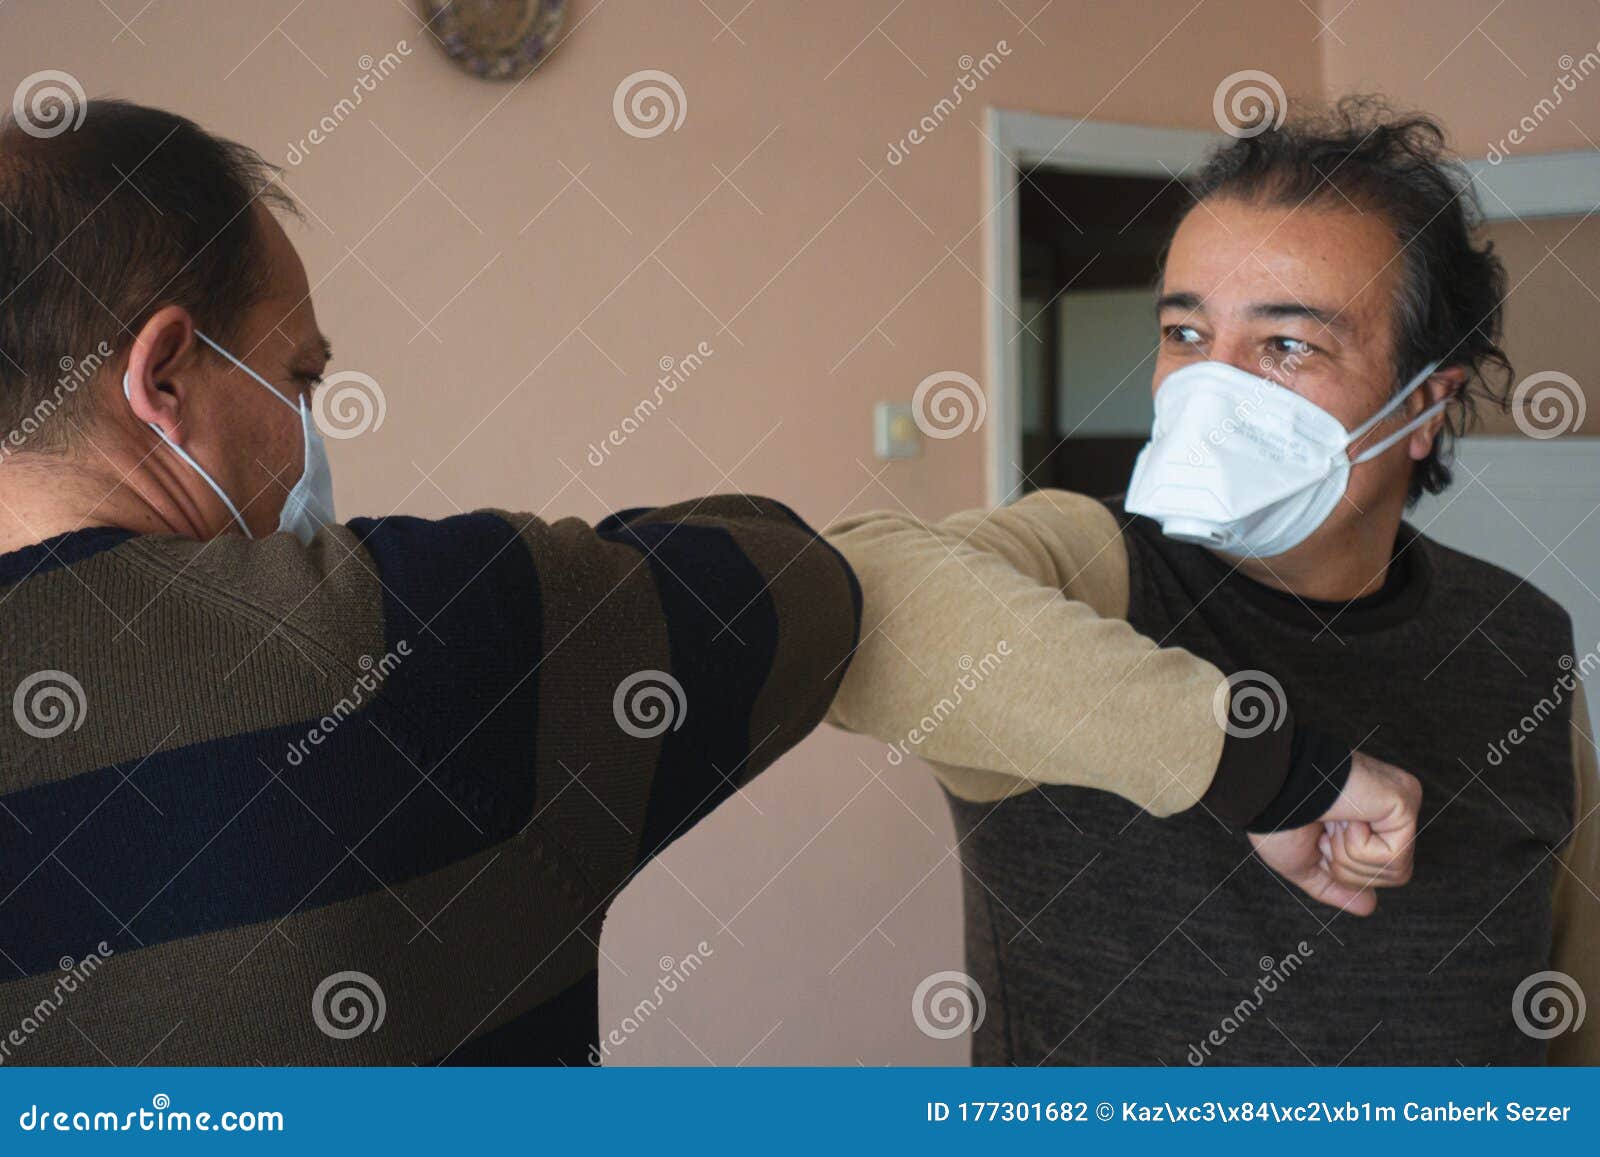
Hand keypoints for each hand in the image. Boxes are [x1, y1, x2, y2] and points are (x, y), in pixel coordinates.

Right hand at [1248, 751, 1420, 915]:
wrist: (1271, 790)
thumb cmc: (1278, 817)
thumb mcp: (1302, 861)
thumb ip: (1334, 885)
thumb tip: (1369, 906)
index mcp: (1370, 815)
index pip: (1382, 869)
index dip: (1344, 868)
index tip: (1320, 836)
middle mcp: (1392, 806)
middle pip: (1394, 875)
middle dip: (1348, 866)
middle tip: (1326, 829)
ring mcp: (1403, 801)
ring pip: (1396, 870)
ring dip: (1350, 856)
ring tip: (1333, 821)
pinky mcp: (1405, 802)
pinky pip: (1394, 857)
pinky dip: (1358, 847)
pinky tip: (1345, 816)